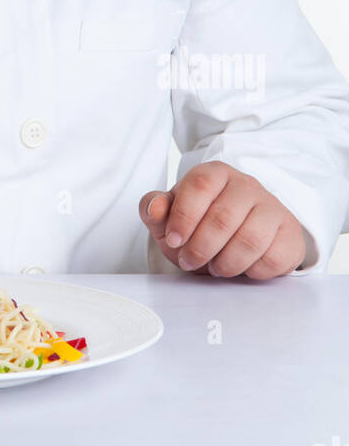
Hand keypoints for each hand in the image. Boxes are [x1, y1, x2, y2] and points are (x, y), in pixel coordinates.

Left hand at [139, 162, 307, 278]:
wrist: (241, 238)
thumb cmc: (200, 225)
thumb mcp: (170, 218)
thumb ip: (154, 209)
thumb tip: (154, 207)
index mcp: (215, 173)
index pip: (199, 186)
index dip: (183, 217)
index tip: (173, 241)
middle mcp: (246, 185)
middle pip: (223, 217)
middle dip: (201, 247)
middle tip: (189, 261)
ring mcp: (272, 207)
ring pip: (250, 239)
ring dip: (226, 263)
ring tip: (214, 267)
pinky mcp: (290, 234)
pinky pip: (272, 258)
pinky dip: (251, 271)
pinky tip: (241, 268)